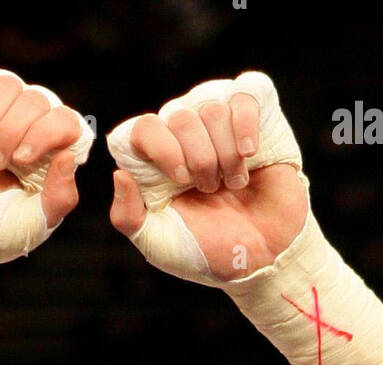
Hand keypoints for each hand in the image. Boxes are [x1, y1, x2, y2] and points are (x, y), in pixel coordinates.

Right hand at [0, 64, 81, 239]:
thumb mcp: (28, 227)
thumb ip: (58, 199)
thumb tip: (69, 156)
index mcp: (46, 160)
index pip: (66, 122)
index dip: (46, 131)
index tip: (22, 158)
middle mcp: (24, 132)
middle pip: (37, 100)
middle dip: (13, 130)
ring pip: (8, 84)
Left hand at [109, 96, 307, 279]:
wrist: (262, 257)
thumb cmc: (208, 250)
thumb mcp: (159, 243)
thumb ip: (128, 216)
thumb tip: (119, 174)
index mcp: (156, 161)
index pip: (142, 128)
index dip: (161, 147)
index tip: (181, 179)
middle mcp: (184, 134)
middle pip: (179, 116)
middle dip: (200, 159)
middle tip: (211, 189)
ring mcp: (219, 122)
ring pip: (212, 106)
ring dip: (226, 154)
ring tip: (234, 183)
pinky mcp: (256, 116)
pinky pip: (246, 90)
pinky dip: (246, 122)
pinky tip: (250, 152)